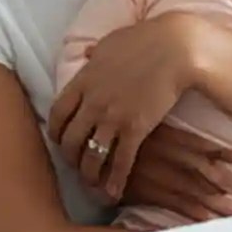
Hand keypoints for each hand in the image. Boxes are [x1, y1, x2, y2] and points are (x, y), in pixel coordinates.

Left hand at [48, 13, 209, 196]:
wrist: (176, 47)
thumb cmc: (146, 39)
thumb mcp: (110, 42)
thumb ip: (94, 53)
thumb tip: (86, 54)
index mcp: (83, 81)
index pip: (57, 114)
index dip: (56, 133)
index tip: (60, 141)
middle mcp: (92, 102)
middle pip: (70, 140)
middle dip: (70, 158)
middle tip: (76, 165)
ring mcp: (113, 117)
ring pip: (91, 155)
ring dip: (89, 174)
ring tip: (93, 183)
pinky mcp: (135, 128)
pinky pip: (120, 161)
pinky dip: (115, 180)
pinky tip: (114, 192)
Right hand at [118, 125, 231, 220]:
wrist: (95, 148)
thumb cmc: (128, 132)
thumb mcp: (155, 126)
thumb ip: (178, 135)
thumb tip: (203, 141)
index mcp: (178, 140)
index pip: (216, 149)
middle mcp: (174, 159)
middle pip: (212, 173)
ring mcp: (163, 177)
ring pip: (199, 193)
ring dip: (221, 205)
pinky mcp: (150, 193)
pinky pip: (176, 206)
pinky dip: (193, 214)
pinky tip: (209, 222)